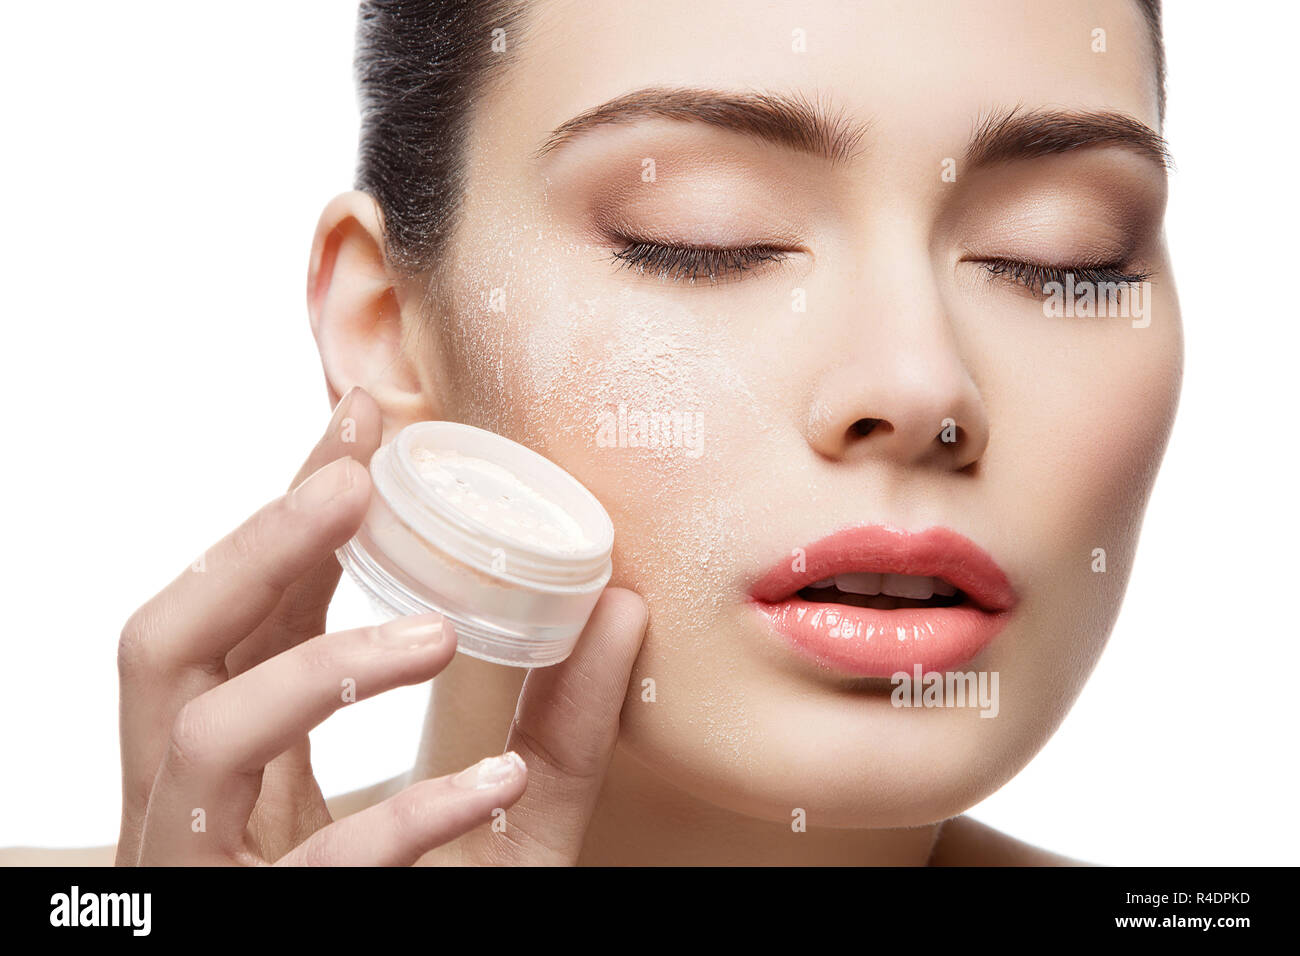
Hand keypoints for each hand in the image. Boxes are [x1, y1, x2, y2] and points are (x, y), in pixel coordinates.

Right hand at [115, 387, 647, 864]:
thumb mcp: (509, 816)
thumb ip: (561, 721)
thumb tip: (619, 604)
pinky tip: (487, 781)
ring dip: (316, 665)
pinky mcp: (249, 931)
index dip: (290, 508)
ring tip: (435, 631)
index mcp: (248, 755)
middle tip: (354, 480)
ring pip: (204, 735)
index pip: (244, 604)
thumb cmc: (429, 911)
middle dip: (254, 544)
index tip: (364, 420)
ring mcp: (208, 870)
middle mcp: (200, 801)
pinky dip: (402, 816)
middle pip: (167, 642)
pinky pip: (311, 867)